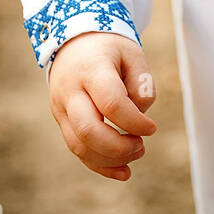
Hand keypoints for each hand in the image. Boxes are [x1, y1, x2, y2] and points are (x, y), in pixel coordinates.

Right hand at [49, 31, 156, 180]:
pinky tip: (123, 171)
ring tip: (136, 153)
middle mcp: (70, 91)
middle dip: (119, 148)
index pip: (111, 103)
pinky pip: (76, 149)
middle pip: (88, 131)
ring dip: (110, 159)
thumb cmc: (109, 50)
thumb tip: (141, 113)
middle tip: (141, 146)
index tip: (152, 128)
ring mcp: (61, 107)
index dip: (134, 122)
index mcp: (91, 69)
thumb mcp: (132, 53)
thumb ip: (142, 82)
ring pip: (78, 146)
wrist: (74, 42)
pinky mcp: (61, 120)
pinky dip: (99, 165)